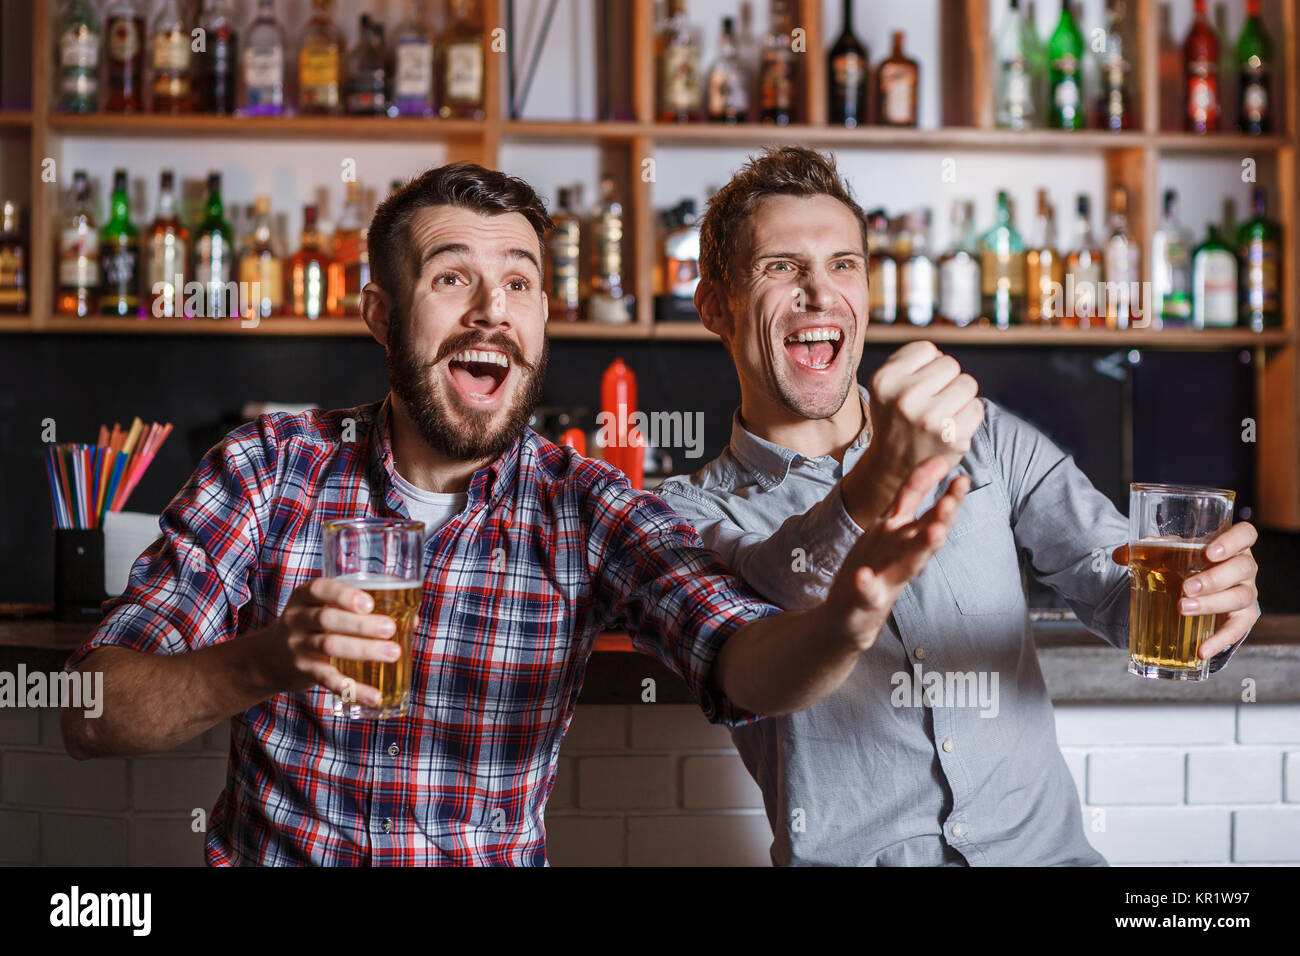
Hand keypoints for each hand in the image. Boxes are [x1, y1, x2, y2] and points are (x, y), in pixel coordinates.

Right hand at [254, 577, 402, 707]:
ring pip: (330, 646)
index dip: (343, 595)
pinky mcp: (304, 671)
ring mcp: (298, 646)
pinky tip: (375, 696)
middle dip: (361, 624)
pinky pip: (329, 680)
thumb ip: (361, 610)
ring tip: (393, 653)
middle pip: (328, 619)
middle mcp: (298, 619)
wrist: (269, 657)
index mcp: (305, 597)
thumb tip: (413, 620)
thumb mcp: (324, 608)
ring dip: (364, 650)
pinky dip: (354, 689)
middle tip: (390, 628)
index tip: (368, 603)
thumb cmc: (312, 626)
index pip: (320, 589)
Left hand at [827, 455, 969, 651]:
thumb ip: (913, 495)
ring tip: (936, 531)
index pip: (918, 499)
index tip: (949, 462)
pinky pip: (868, 591)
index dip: (930, 478)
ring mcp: (886, 576)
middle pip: (926, 530)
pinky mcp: (867, 600)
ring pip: (910, 560)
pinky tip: (863, 577)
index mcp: (901, 531)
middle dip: (945, 511)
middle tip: (962, 488)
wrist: (849, 617)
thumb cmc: (876, 565)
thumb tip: (938, 460)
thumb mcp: (893, 525)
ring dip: (923, 546)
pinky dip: (868, 585)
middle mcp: (899, 551)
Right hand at [844, 342, 983, 525]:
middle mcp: (903, 397)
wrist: (893, 466)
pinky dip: (969, 416)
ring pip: (968, 382)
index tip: (916, 386)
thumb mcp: (887, 386)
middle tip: (930, 402)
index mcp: (884, 380)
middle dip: (945, 380)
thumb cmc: (897, 418)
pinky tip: (951, 427)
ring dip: (960, 396)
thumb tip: (942, 356)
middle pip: (950, 364)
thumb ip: (909, 361)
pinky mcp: (950, 435)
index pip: (927, 349)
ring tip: (942, 413)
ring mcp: (928, 417)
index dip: (926, 366)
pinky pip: (977, 406)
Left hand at [1112, 521, 1259, 659]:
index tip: (1211, 552)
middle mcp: (1244, 567)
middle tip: (1187, 587)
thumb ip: (1148, 550)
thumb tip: (1120, 554)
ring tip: (1184, 608)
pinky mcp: (1242, 617)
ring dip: (1212, 603)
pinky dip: (1220, 640)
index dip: (1233, 541)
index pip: (1245, 534)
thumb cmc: (1187, 565)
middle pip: (1241, 568)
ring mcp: (1246, 592)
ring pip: (1239, 596)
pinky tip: (1202, 650)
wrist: (1197, 590)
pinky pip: (1237, 629)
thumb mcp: (1170, 554)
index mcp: (1230, 545)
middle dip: (1214, 578)